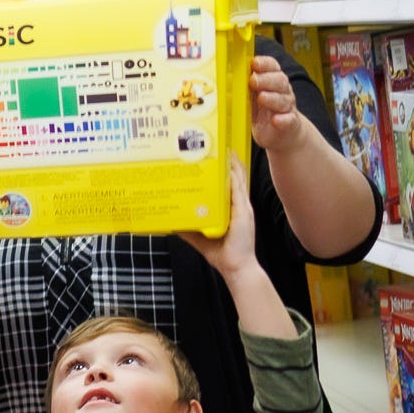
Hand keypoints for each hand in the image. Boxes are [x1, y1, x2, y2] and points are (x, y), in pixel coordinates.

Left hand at [177, 156, 255, 276]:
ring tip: (226, 150)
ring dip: (232, 164)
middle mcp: (238, 205)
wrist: (235, 266)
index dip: (225, 170)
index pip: (229, 184)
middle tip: (221, 146)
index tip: (217, 156)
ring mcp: (242, 207)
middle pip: (235, 178)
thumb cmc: (221, 252)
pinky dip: (234, 177)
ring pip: (238, 180)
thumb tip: (171, 221)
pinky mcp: (243, 212)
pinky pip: (238, 190)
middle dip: (230, 162)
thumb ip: (188, 227)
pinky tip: (229, 167)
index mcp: (232, 208)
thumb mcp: (199, 236)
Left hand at [249, 55, 309, 152]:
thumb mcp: (251, 98)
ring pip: (283, 99)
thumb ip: (243, 88)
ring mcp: (287, 107)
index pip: (272, 67)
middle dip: (265, 80)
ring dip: (272, 98)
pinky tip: (276, 120)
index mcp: (273, 81)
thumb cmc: (263, 112)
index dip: (265, 63)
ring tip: (261, 98)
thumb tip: (225, 79)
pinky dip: (283, 119)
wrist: (282, 134)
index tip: (254, 63)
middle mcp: (282, 91)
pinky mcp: (290, 123)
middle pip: (279, 81)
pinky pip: (289, 119)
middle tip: (253, 81)